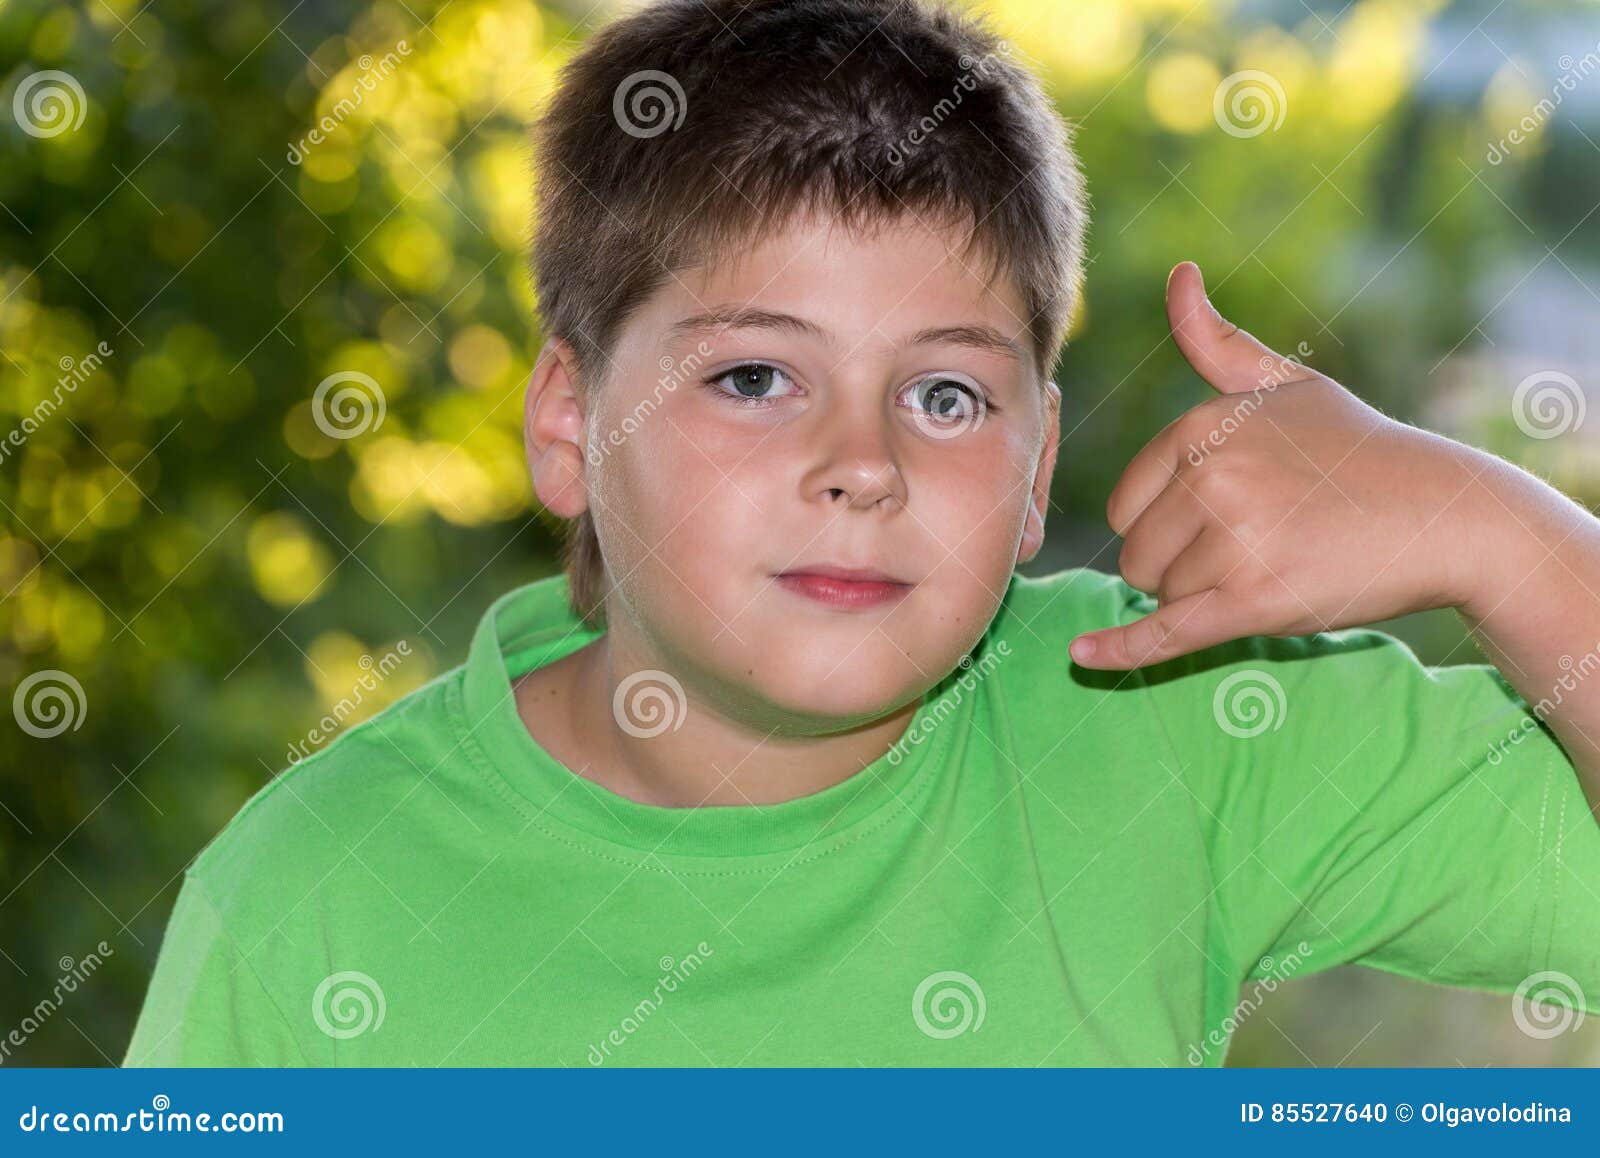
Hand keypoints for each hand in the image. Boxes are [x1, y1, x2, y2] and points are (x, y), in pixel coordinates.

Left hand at [1070, 261, 1494, 670]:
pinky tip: (1081, 656)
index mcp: (1201, 426)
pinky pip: (1166, 633)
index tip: (1228, 516)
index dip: (1167, 523)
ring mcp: (1233, 539)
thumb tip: (1177, 275)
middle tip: (1257, 546)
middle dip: (1182, 564)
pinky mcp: (1256, 600)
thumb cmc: (1359, 450)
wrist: (1446, 515)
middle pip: (1138, 554)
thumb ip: (1217, 344)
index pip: (1127, 504)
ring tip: (1272, 566)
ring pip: (1163, 595)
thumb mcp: (1288, 384)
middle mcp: (1211, 476)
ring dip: (1205, 597)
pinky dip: (1122, 652)